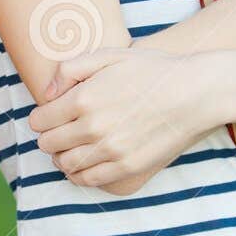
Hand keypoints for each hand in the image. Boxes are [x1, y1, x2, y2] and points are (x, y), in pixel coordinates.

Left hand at [29, 47, 217, 192]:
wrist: (195, 93)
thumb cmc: (152, 70)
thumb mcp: (110, 55)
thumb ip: (71, 69)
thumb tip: (46, 94)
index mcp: (83, 98)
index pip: (39, 120)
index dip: (41, 118)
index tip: (49, 116)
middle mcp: (93, 127)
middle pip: (48, 144)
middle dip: (49, 137)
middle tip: (59, 131)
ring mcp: (110, 150)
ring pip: (65, 164)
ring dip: (61, 157)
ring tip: (70, 148)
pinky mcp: (126, 167)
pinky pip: (88, 179)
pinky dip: (78, 174)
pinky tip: (83, 163)